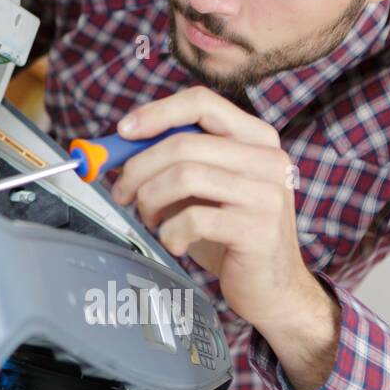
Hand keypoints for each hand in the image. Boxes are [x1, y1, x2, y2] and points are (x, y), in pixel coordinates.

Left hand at [108, 85, 319, 334]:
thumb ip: (172, 160)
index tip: (123, 131)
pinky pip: (193, 219)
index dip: (156, 113)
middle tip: (122, 192)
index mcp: (256, 138)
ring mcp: (267, 193)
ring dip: (150, 200)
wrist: (273, 287)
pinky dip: (170, 233)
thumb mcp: (203, 187)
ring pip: (184, 176)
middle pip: (183, 143)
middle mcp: (268, 159)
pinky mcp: (259, 229)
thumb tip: (116, 146)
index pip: (202, 103)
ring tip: (149, 219)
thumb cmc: (228, 232)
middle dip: (138, 167)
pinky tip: (175, 243)